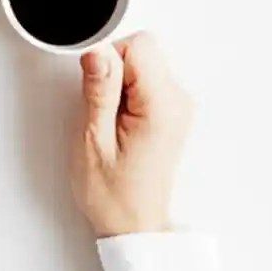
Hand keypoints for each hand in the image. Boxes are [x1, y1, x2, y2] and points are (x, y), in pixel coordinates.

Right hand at [70, 32, 191, 236]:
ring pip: (143, 63)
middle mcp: (178, 102)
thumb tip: (97, 51)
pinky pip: (146, 80)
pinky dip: (127, 92)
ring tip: (112, 120)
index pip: (138, 46)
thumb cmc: (114, 193)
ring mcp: (178, 106)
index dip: (107, 60)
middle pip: (143, 50)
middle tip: (103, 111)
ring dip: (119, 83)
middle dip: (113, 70)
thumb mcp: (93, 139)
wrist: (135, 224)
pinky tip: (120, 121)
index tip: (97, 91)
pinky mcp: (172, 111)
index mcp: (162, 106)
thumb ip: (98, 90)